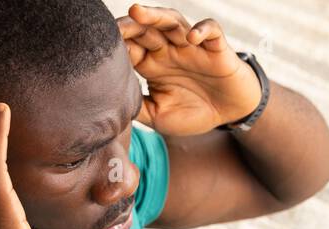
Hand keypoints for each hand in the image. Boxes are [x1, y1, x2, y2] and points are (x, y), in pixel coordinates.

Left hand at [117, 4, 261, 136]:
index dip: (117, 45)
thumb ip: (138, 109)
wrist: (229, 113)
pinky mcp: (216, 48)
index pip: (130, 48)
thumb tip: (111, 108)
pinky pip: (210, 31)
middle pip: (146, 30)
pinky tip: (192, 38)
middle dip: (129, 26)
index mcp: (152, 64)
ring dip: (155, 16)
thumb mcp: (159, 117)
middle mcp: (169, 50)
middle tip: (114, 26)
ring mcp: (191, 46)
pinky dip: (202, 30)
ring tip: (138, 12)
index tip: (99, 48)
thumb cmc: (193, 112)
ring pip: (172, 22)